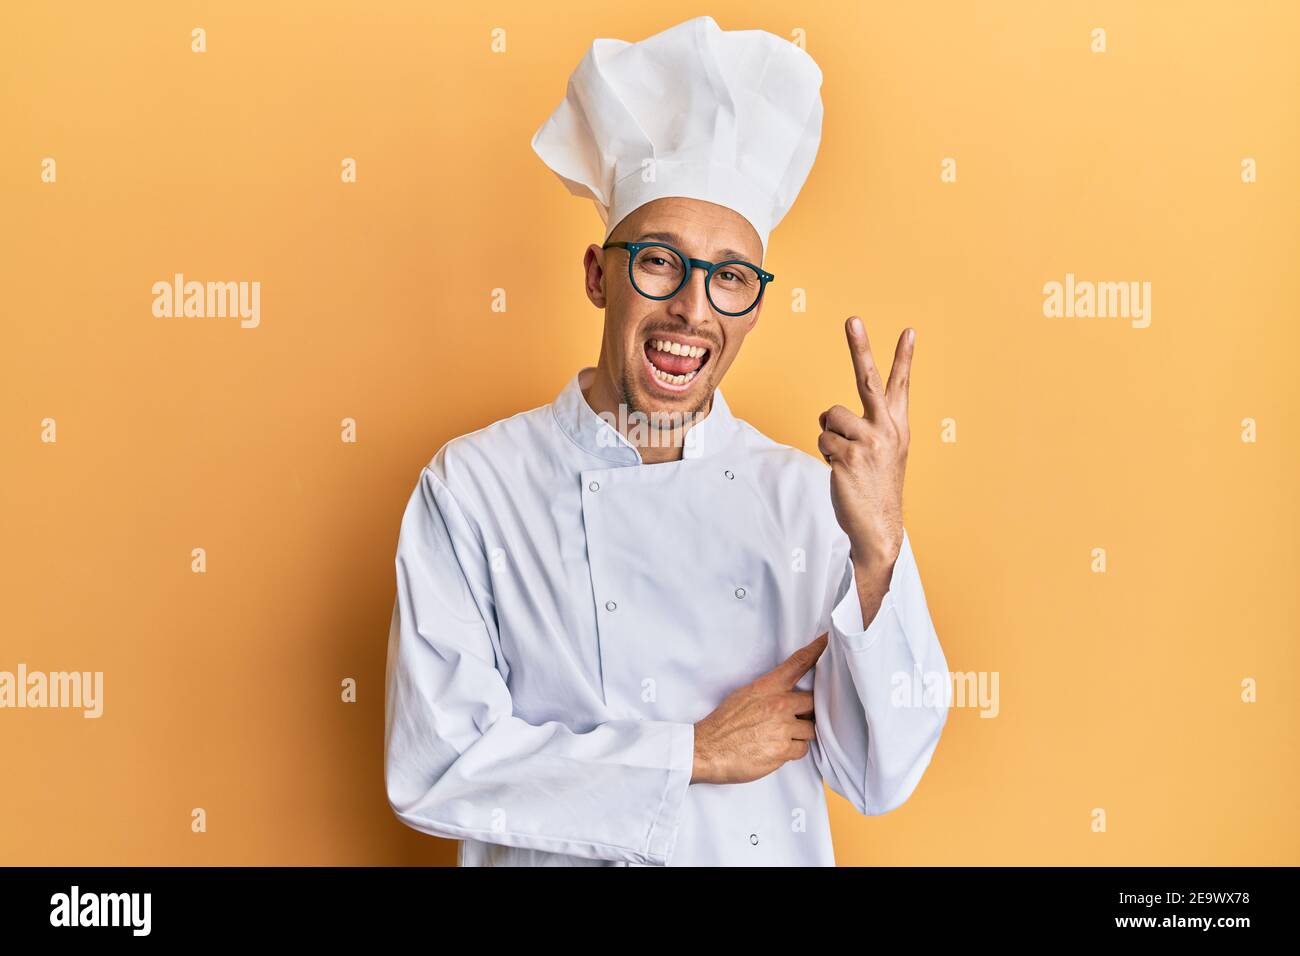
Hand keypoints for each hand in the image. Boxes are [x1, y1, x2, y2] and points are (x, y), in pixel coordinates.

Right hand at [691, 633, 826, 784]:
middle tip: (795, 717)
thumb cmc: (724, 723)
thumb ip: (768, 691)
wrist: (708, 748)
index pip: (798, 663)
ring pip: (810, 729)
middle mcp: (778, 704)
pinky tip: (777, 748)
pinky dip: (794, 750)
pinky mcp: (783, 750)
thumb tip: (786, 694)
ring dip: (800, 733)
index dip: (817, 650)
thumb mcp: (744, 695)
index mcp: (767, 687)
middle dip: (807, 711)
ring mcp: (782, 727)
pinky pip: (802, 749)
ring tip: (780, 736)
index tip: (828, 640)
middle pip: (813, 702)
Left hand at [818, 316, 911, 567]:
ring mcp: (869, 442)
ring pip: (830, 417)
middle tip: (852, 319)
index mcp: (897, 427)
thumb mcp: (881, 454)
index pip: (900, 385)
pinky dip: (825, 453)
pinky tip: (841, 470)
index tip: (909, 331)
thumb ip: (865, 429)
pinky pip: (822, 439)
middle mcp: (887, 429)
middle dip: (860, 347)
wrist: (878, 528)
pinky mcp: (849, 456)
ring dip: (829, 437)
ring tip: (844, 459)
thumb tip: (829, 417)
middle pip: (868, 380)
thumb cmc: (875, 488)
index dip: (903, 358)